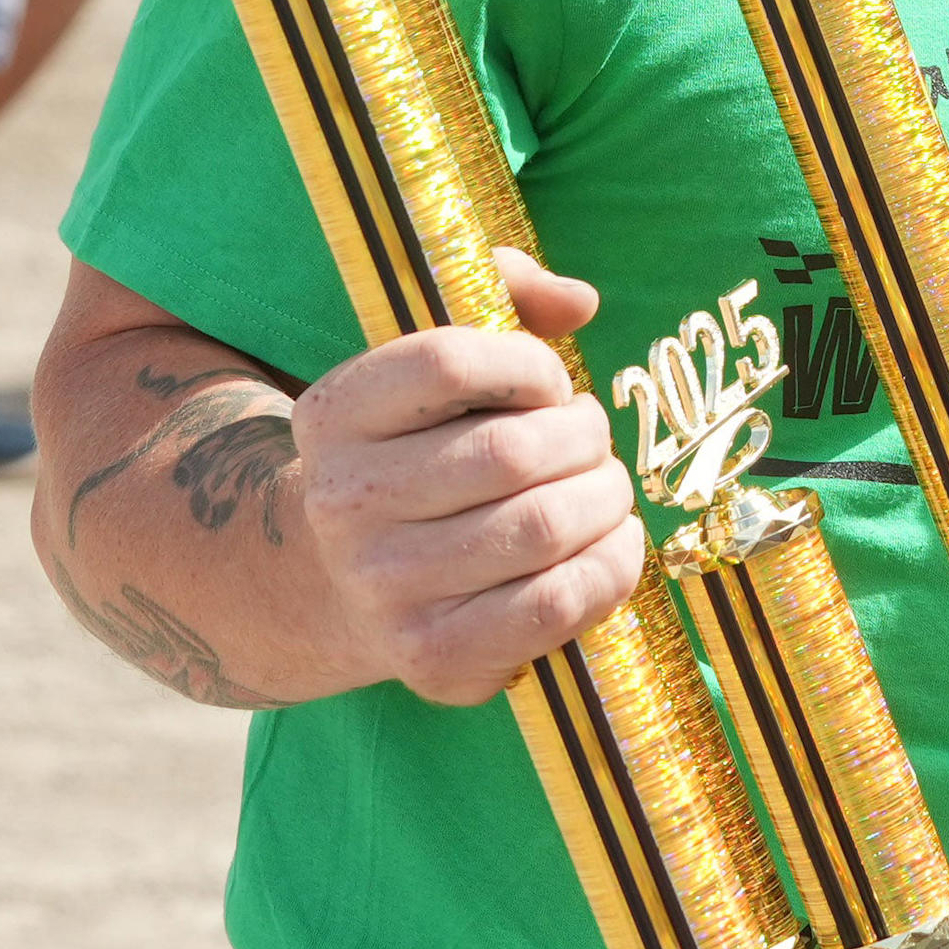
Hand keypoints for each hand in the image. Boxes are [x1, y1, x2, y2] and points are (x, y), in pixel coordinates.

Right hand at [292, 250, 644, 706]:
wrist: (337, 582)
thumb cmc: (418, 449)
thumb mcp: (432, 358)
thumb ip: (505, 291)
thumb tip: (579, 303)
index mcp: (335, 413)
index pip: (450, 363)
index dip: (530, 364)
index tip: (548, 383)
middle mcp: (345, 503)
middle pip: (512, 453)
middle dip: (586, 438)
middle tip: (592, 440)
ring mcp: (383, 588)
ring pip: (542, 529)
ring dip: (607, 500)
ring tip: (606, 490)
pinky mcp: (432, 657)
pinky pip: (554, 606)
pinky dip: (610, 569)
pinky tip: (612, 545)